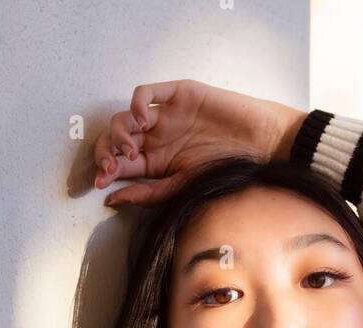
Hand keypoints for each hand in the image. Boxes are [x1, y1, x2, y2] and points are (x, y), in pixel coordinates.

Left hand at [93, 80, 306, 207]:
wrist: (261, 147)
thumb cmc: (229, 171)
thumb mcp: (184, 188)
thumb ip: (150, 193)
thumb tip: (113, 199)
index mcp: (157, 162)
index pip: (120, 163)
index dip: (106, 171)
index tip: (101, 183)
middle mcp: (157, 138)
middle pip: (116, 139)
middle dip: (106, 152)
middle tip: (109, 168)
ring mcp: (166, 115)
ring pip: (126, 118)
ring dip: (119, 133)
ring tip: (131, 150)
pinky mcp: (177, 94)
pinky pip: (145, 94)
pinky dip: (136, 105)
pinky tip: (141, 122)